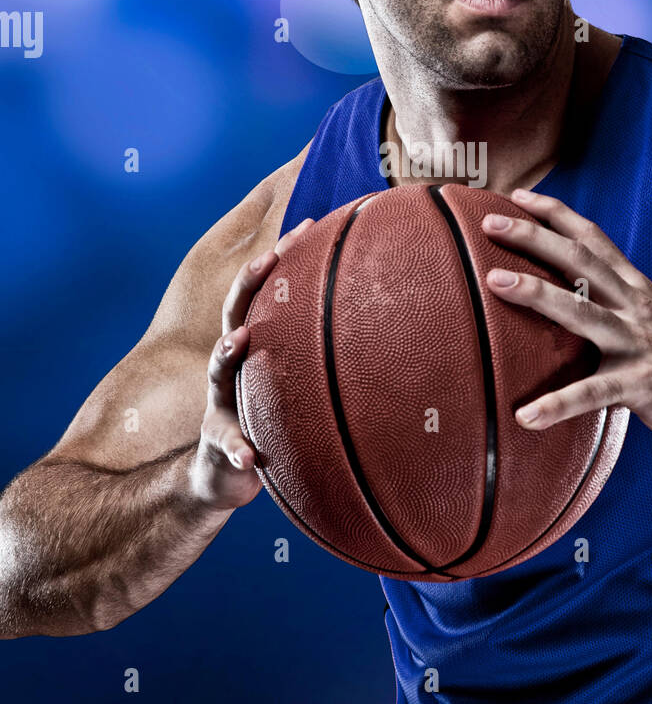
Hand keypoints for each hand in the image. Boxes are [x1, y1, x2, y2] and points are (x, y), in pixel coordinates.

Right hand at [190, 217, 314, 508]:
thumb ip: (318, 361)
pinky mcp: (220, 444)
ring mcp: (220, 404)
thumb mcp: (292, 387)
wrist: (223, 475)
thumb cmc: (268, 421)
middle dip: (248, 284)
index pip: (264, 295)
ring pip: (218, 373)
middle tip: (269, 258)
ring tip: (237, 341)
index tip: (305, 228)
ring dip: (224, 356)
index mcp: (253, 349)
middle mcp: (232, 369)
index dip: (281, 260)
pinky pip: (229, 446)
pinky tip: (250, 457)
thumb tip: (381, 328)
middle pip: (234, 315)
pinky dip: (238, 449)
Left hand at [482, 188, 651, 458]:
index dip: (554, 214)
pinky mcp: (642, 385)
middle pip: (580, 260)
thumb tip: (562, 292)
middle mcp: (635, 307)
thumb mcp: (646, 322)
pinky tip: (525, 415)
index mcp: (633, 289)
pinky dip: (557, 404)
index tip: (515, 196)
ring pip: (582, 311)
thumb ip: (611, 304)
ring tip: (494, 282)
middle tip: (489, 224)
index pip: (591, 238)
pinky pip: (593, 393)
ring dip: (536, 293)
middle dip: (534, 237)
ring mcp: (639, 344)